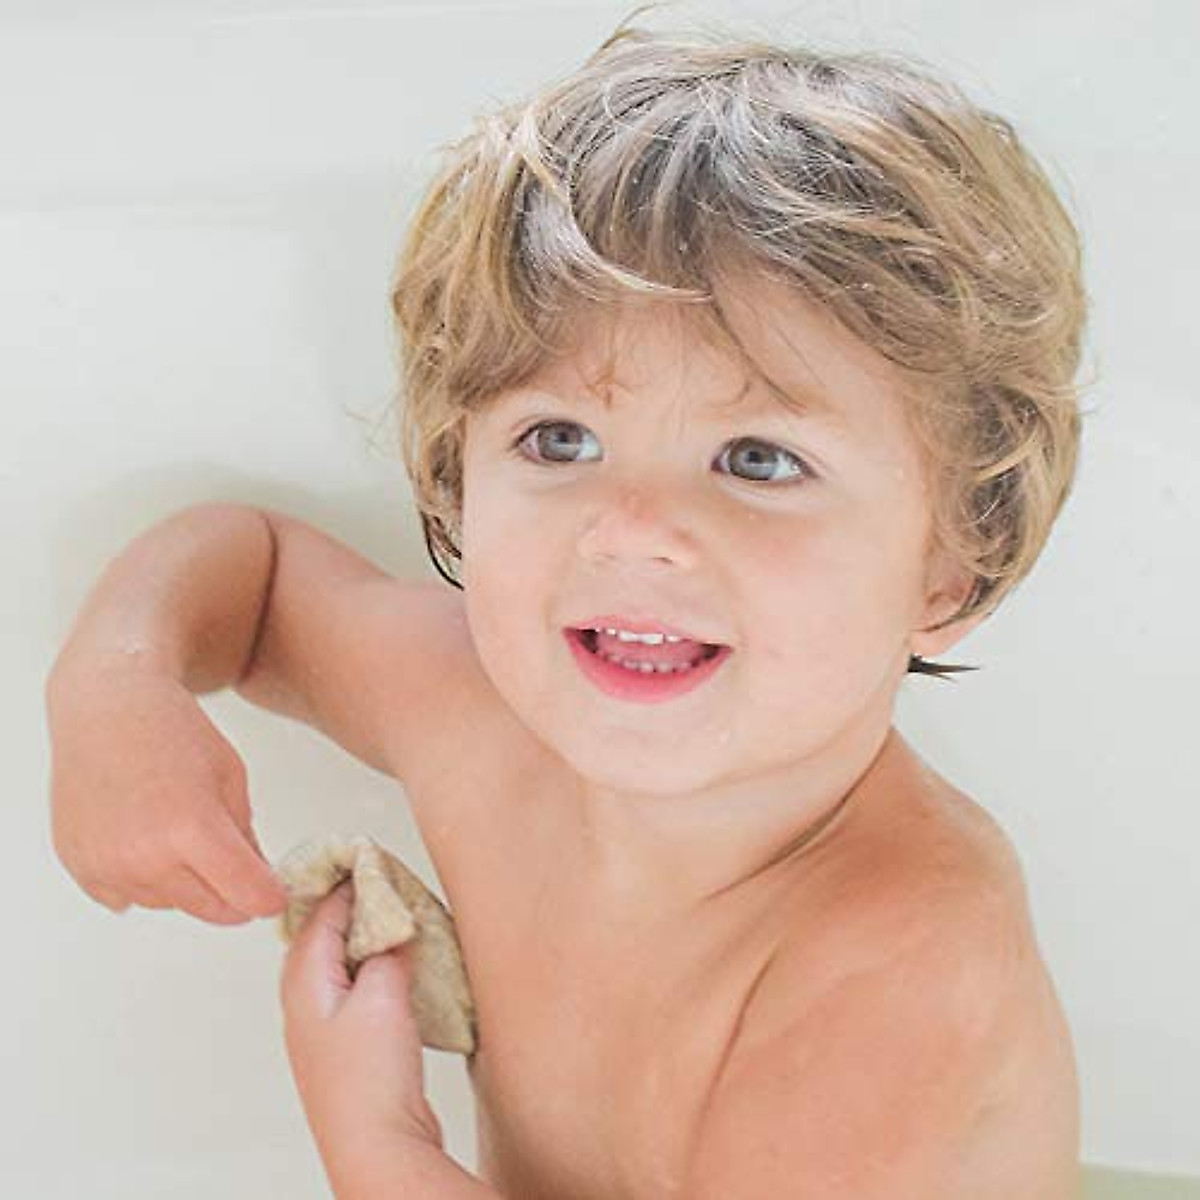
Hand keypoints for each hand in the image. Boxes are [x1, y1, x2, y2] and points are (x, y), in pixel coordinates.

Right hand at [47, 664, 286, 924]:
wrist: (106, 709)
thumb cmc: (170, 731)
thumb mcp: (231, 776)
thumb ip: (248, 837)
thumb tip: (258, 884)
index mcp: (192, 829)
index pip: (247, 895)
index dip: (268, 897)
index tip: (275, 894)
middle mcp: (146, 856)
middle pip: (211, 910)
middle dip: (233, 895)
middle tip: (237, 866)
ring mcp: (108, 865)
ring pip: (170, 905)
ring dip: (186, 884)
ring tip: (179, 830)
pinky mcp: (80, 867)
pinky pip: (127, 898)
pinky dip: (143, 879)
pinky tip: (146, 837)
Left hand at [279, 879, 443, 1176]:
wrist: (375, 1145)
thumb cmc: (370, 1080)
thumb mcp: (383, 994)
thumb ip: (386, 950)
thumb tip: (391, 926)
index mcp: (302, 983)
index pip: (317, 913)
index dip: (343, 880)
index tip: (365, 856)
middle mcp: (304, 1004)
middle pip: (322, 937)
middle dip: (350, 906)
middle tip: (379, 879)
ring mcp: (323, 1029)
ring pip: (340, 964)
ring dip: (366, 939)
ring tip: (396, 919)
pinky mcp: (348, 1049)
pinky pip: (357, 989)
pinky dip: (376, 969)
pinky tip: (401, 971)